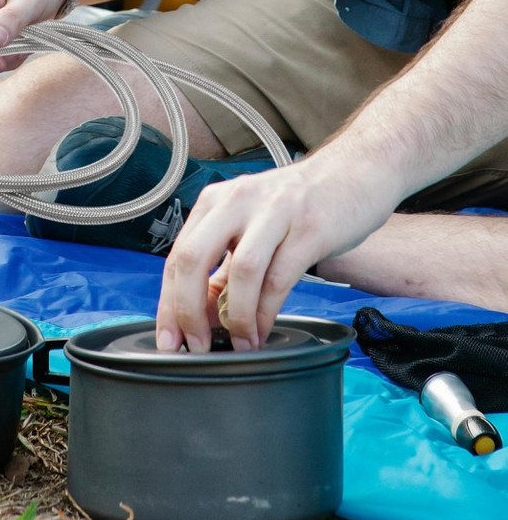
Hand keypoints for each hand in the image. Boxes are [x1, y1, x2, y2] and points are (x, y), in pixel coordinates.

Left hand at [154, 157, 392, 351]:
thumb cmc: (296, 207)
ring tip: (238, 344)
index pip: (176, 256)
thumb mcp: (249, 228)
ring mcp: (273, 212)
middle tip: (196, 347)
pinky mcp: (309, 228)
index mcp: (214, 203)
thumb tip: (201, 316)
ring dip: (236, 317)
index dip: (167, 304)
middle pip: (193, 259)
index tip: (168, 341)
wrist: (353, 173)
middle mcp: (236, 202)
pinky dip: (267, 312)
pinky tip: (262, 332)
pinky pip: (280, 278)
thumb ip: (224, 269)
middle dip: (188, 311)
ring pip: (240, 270)